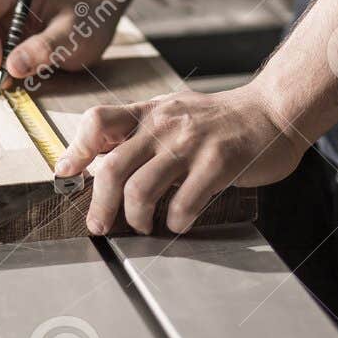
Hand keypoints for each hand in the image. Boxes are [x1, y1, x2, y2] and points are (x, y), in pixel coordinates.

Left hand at [54, 83, 306, 235]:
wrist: (272, 111)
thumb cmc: (219, 120)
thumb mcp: (173, 113)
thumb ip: (138, 133)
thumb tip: (96, 161)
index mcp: (150, 112)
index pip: (98, 121)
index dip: (75, 150)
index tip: (65, 174)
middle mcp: (165, 123)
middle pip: (112, 168)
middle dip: (99, 206)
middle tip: (99, 226)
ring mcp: (191, 142)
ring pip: (140, 189)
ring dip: (136, 219)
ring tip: (145, 227)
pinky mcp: (219, 162)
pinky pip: (183, 204)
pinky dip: (176, 222)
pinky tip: (180, 222)